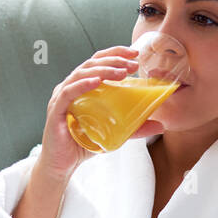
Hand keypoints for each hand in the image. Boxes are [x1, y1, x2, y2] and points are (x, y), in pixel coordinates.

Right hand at [39, 45, 165, 180]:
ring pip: (81, 74)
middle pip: (91, 64)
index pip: (98, 62)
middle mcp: (70, 87)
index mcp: (82, 86)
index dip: (115, 53)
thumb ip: (134, 127)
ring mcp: (61, 97)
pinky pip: (68, 92)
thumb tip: (161, 125)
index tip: (134, 53)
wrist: (63, 165)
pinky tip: (96, 82)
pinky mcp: (56, 110)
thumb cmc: (83, 144)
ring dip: (103, 70)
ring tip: (121, 72)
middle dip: (114, 60)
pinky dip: (83, 84)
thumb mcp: (115, 132)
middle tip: (133, 64)